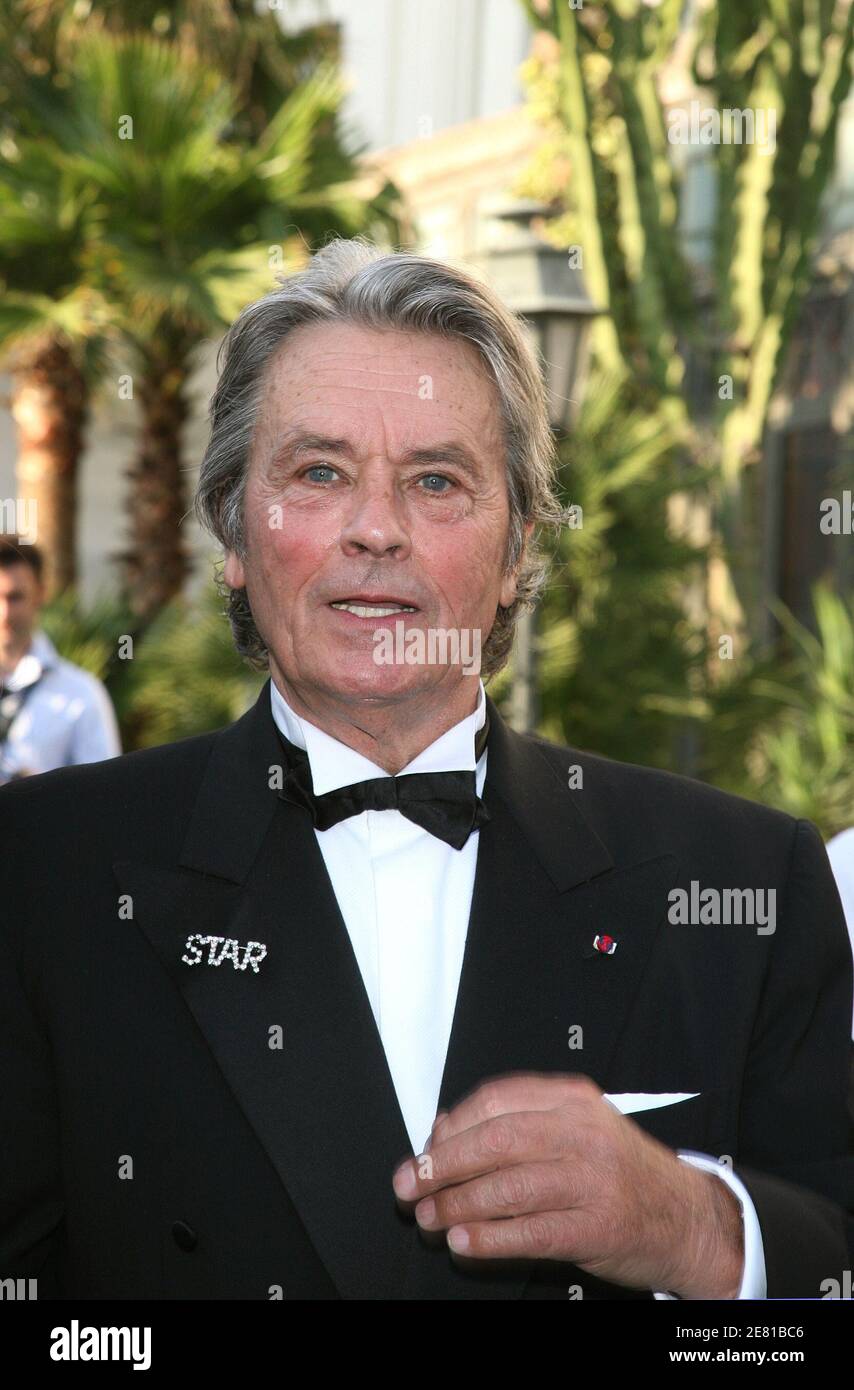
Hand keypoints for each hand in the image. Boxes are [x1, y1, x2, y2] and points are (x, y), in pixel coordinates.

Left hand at [392, 1072, 743, 1298]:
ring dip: (458, 1205)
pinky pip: (533, 1231)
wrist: (686, 1215)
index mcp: (571, 1099)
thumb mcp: (575, 1129)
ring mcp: (593, 1179)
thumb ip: (517, 1123)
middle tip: (410, 1183)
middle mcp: (582, 1132)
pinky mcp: (598, 1226)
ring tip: (429, 1217)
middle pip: (497, 1139)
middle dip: (443, 1164)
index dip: (451, 1126)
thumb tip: (444, 1131)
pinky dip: (491, 1238)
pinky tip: (464, 1243)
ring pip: (510, 1185)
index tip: (425, 1148)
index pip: (496, 1100)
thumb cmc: (620, 1171)